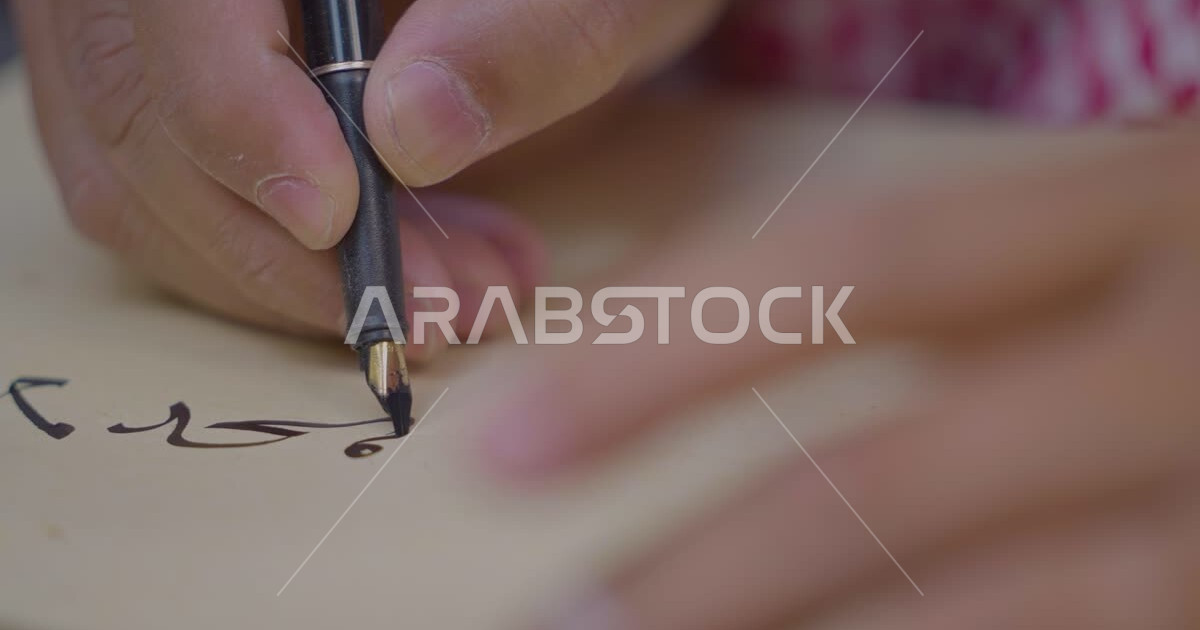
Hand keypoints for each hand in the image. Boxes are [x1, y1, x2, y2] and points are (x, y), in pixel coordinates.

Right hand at [18, 0, 735, 352]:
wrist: (561, 1)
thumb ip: (526, 37)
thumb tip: (408, 132)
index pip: (180, 4)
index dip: (231, 109)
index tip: (331, 211)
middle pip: (144, 106)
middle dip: (287, 242)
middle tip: (441, 305)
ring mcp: (165, 42)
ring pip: (143, 178)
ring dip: (289, 276)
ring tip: (457, 297)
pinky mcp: (185, 104)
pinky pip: (168, 209)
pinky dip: (277, 270)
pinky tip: (406, 275)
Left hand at [473, 123, 1199, 627]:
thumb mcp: (1144, 222)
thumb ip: (990, 278)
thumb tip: (746, 363)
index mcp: (1154, 212)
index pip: (868, 271)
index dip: (678, 353)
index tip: (512, 437)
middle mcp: (1197, 363)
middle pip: (899, 480)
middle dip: (705, 573)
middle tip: (549, 623)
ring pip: (989, 615)